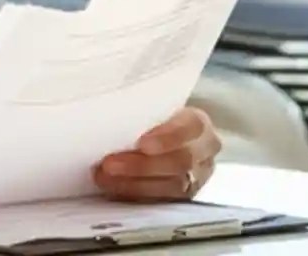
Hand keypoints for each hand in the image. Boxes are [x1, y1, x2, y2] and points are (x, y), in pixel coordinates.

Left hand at [94, 107, 220, 201]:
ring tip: (104, 177)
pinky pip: (161, 200)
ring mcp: (197, 177)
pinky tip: (113, 188)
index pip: (192, 126)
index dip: (169, 136)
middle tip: (109, 164)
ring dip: (134, 184)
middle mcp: (204, 151)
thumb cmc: (152, 117)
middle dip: (142, 165)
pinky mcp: (183, 197)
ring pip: (172, 185)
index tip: (142, 143)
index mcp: (198, 123)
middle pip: (181, 161)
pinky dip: (134, 195)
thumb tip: (105, 112)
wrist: (162, 136)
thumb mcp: (150, 106)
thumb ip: (138, 110)